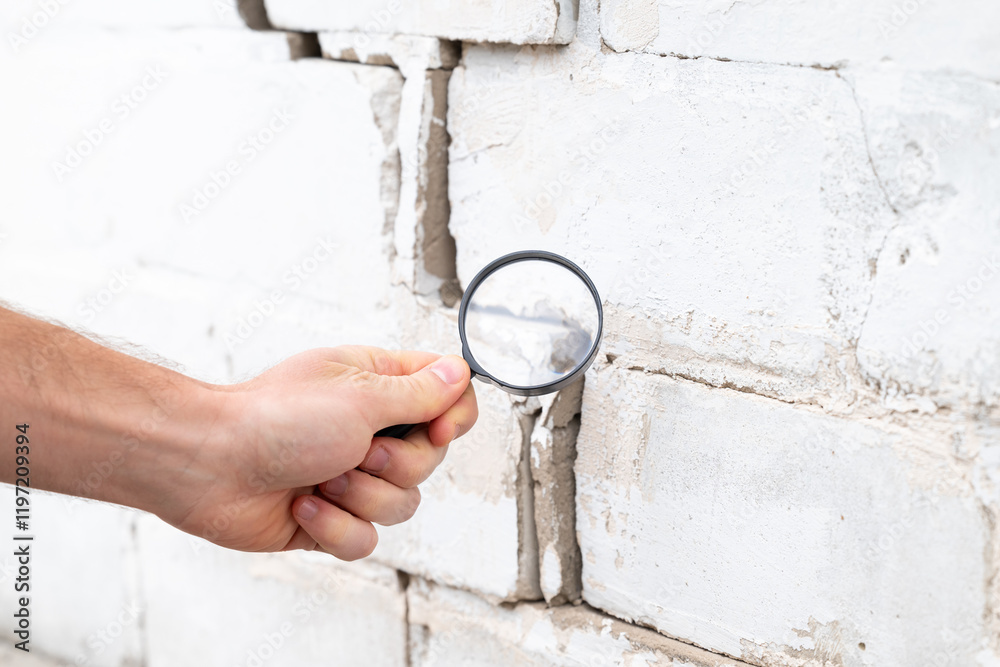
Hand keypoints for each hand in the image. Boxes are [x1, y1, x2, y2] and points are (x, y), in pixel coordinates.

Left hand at [165, 346, 477, 559]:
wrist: (208, 465)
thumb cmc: (272, 417)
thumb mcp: (361, 396)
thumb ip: (420, 391)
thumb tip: (458, 371)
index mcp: (378, 384)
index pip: (447, 395)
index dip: (453, 415)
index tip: (437, 428)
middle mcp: (368, 428)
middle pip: (430, 458)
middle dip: (396, 464)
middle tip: (358, 450)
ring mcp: (350, 474)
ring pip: (403, 503)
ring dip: (361, 496)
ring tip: (321, 477)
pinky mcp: (332, 517)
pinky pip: (367, 538)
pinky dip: (336, 526)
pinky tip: (304, 505)